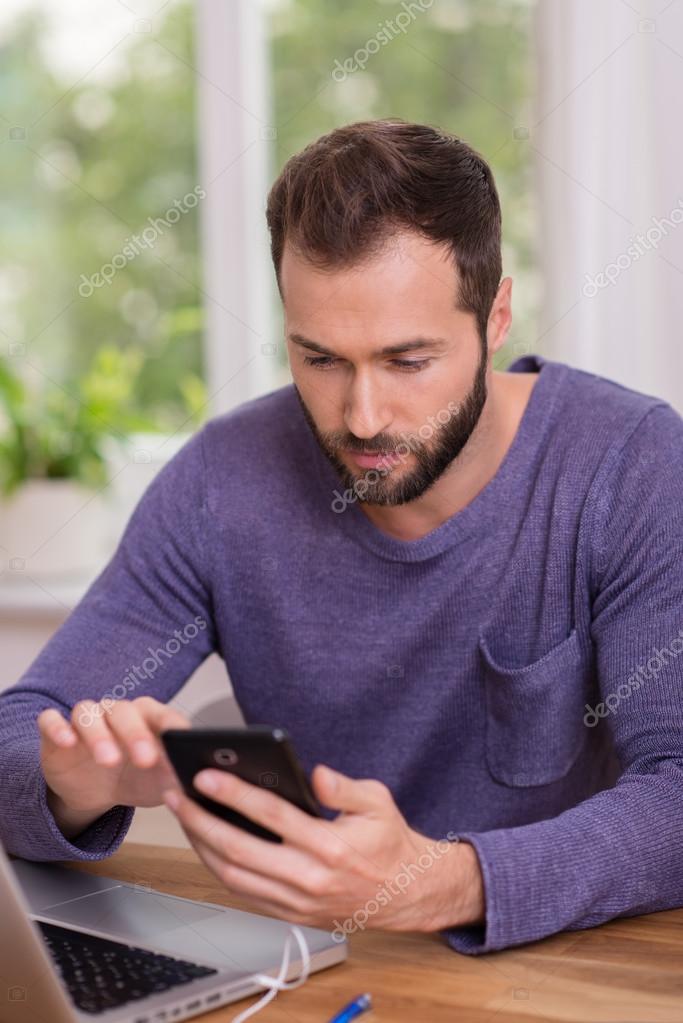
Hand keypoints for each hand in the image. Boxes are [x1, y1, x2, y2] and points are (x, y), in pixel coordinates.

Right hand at [38, 696, 190, 834]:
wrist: (96, 792)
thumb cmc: (134, 778)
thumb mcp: (159, 784)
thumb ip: (177, 778)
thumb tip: (198, 780)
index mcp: (146, 719)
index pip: (160, 714)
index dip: (170, 724)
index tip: (180, 738)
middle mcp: (116, 714)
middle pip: (124, 711)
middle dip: (136, 734)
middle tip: (145, 760)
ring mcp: (85, 721)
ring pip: (88, 713)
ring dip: (99, 735)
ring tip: (108, 760)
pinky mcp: (56, 734)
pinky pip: (51, 721)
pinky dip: (57, 727)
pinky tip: (67, 741)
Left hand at [162, 764, 484, 935]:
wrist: (405, 893)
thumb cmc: (389, 843)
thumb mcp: (379, 803)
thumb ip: (345, 788)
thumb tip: (316, 774)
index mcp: (330, 846)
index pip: (271, 815)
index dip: (235, 794)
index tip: (206, 775)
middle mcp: (309, 878)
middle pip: (240, 849)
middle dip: (201, 820)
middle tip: (177, 795)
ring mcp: (297, 901)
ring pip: (234, 876)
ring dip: (201, 846)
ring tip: (183, 816)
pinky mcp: (291, 915)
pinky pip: (244, 894)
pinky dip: (218, 870)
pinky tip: (205, 845)